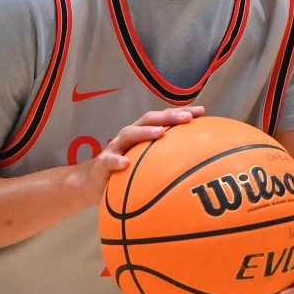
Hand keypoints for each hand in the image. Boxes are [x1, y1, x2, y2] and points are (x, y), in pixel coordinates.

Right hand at [76, 106, 204, 209]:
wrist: (92, 182)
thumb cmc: (126, 172)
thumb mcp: (147, 165)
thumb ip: (166, 161)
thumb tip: (197, 167)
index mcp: (142, 134)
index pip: (163, 119)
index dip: (181, 113)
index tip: (202, 111)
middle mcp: (130, 136)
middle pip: (149, 120)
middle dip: (168, 116)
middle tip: (187, 118)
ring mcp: (115, 148)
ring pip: (130, 134)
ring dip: (145, 132)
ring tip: (160, 133)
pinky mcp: (102, 164)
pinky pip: (109, 161)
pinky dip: (117, 161)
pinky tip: (126, 164)